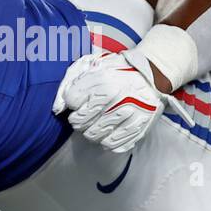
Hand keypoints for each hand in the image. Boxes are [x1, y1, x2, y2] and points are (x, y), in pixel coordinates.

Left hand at [53, 51, 174, 152]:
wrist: (152, 76)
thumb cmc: (116, 71)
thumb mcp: (90, 66)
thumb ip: (69, 83)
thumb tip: (58, 108)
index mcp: (103, 80)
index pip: (72, 101)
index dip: (73, 102)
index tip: (80, 99)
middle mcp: (117, 98)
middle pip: (80, 123)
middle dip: (79, 120)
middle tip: (86, 114)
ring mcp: (130, 114)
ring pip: (94, 136)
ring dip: (91, 131)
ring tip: (98, 121)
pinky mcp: (139, 127)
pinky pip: (113, 144)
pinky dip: (107, 140)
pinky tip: (110, 130)